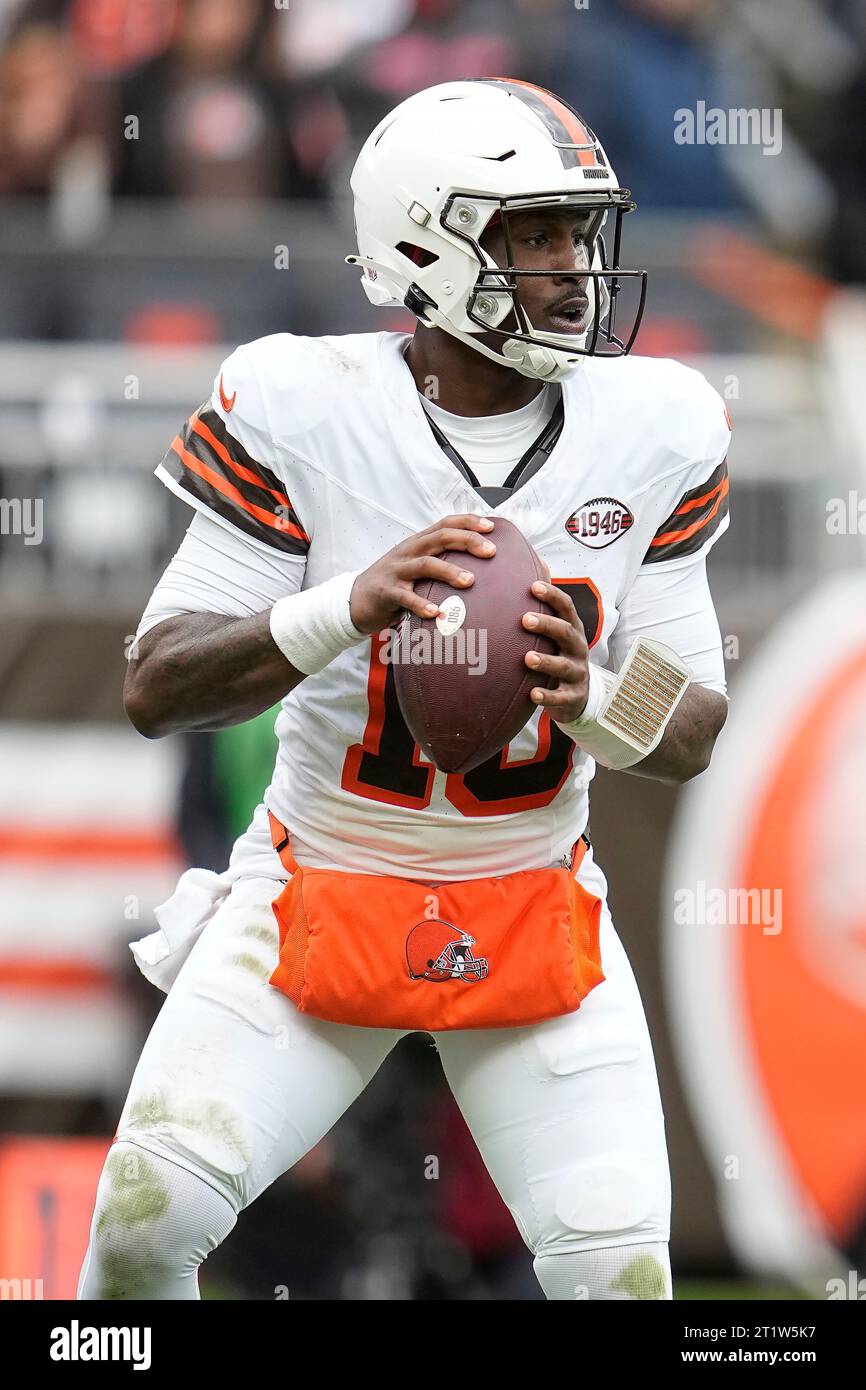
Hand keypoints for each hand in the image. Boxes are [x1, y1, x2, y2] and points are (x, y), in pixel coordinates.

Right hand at [350, 514, 495, 634]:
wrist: (355, 599)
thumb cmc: (393, 583)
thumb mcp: (415, 566)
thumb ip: (439, 562)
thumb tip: (476, 568)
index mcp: (418, 543)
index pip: (445, 524)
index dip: (468, 522)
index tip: (491, 526)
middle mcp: (408, 551)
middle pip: (440, 538)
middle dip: (467, 541)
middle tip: (490, 551)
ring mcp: (397, 570)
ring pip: (425, 564)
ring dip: (449, 571)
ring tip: (469, 581)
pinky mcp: (386, 592)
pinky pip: (405, 597)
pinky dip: (422, 604)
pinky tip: (437, 612)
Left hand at [522, 581, 589, 723]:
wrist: (577, 696)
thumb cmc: (559, 654)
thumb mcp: (557, 630)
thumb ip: (547, 603)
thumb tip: (539, 562)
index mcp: (572, 629)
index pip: (566, 608)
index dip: (552, 595)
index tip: (533, 586)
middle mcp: (577, 648)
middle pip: (565, 632)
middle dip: (546, 625)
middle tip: (524, 619)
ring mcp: (577, 672)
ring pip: (563, 666)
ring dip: (546, 661)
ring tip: (527, 659)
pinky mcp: (573, 696)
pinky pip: (561, 697)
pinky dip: (548, 697)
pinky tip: (533, 695)